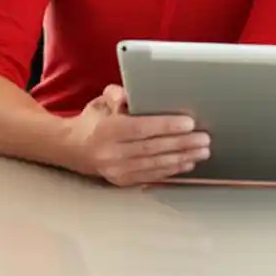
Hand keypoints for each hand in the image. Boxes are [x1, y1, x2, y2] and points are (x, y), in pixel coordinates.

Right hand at [67, 84, 210, 186]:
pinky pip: (151, 176)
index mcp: (106, 130)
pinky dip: (171, 170)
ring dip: (181, 158)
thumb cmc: (93, 120)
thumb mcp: (101, 102)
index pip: (141, 128)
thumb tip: (130, 94)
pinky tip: (187, 163)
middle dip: (182, 144)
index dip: (166, 126)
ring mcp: (116, 170)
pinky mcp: (122, 181)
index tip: (189, 123)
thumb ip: (116, 95)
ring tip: (202, 152)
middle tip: (204, 139)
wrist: (71, 149)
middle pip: (152, 148)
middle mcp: (111, 153)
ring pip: (155, 165)